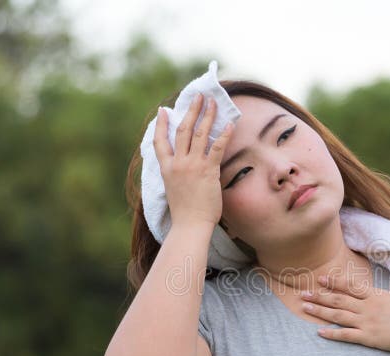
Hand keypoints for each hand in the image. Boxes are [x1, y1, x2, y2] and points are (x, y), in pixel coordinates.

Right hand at [152, 94, 234, 226]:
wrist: (190, 225)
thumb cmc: (184, 212)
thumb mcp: (173, 189)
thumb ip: (176, 174)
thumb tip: (182, 166)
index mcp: (166, 168)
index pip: (159, 141)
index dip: (161, 124)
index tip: (164, 110)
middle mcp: (178, 164)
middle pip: (183, 130)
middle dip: (191, 110)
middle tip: (198, 96)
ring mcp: (192, 166)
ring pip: (200, 134)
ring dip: (207, 115)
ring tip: (213, 102)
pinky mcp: (208, 171)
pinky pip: (217, 148)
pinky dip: (224, 135)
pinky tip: (230, 124)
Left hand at [301, 274, 389, 354]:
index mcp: (378, 296)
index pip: (351, 286)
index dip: (334, 282)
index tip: (321, 278)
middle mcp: (369, 307)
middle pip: (339, 299)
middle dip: (320, 296)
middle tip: (303, 293)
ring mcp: (368, 322)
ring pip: (338, 315)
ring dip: (320, 311)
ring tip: (304, 307)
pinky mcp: (369, 338)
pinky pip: (346, 335)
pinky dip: (332, 334)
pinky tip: (319, 332)